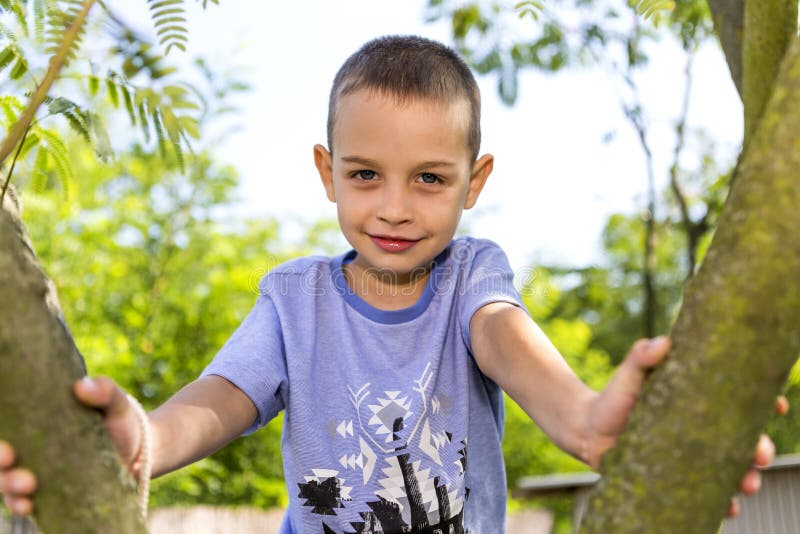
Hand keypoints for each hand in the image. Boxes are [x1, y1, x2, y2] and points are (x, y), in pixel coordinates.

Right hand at [0, 377, 141, 514]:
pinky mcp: (54, 497)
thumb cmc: (121, 423)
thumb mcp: (115, 403)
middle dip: (0, 467)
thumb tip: (83, 386)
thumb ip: (104, 391)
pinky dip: (24, 506)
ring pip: (11, 488)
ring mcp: (41, 478)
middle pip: (1, 465)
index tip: (6, 447)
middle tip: (11, 460)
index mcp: (37, 427)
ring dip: (11, 490)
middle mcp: (32, 454)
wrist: (141, 453)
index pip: (5, 434)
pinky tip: (30, 506)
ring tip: (29, 486)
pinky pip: (30, 505)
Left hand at [584, 337, 786, 518]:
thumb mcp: (629, 375)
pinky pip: (709, 493)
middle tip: (759, 455)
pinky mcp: (680, 477)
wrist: (589, 429)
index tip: (776, 405)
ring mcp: (694, 456)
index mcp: (701, 403)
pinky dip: (723, 502)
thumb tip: (659, 343)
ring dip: (748, 478)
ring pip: (734, 470)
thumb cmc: (614, 397)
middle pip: (747, 441)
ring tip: (747, 484)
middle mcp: (704, 431)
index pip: (743, 403)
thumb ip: (642, 357)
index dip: (765, 404)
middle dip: (760, 449)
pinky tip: (728, 507)